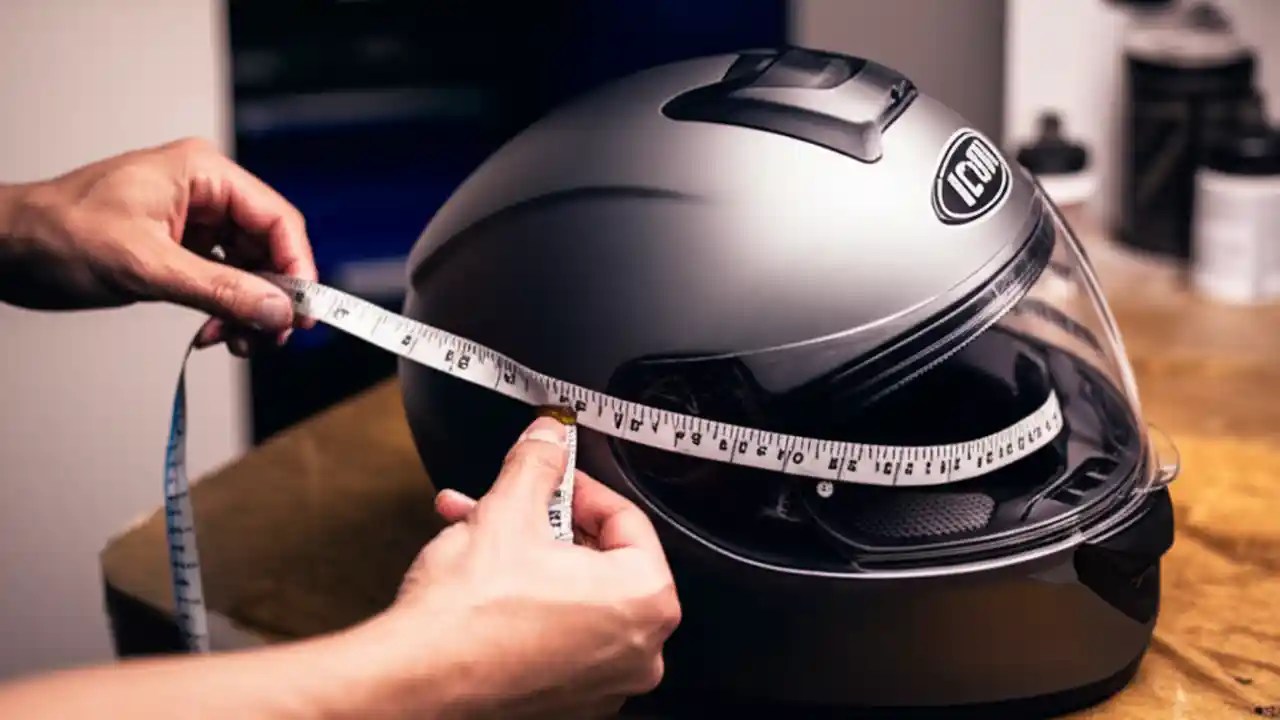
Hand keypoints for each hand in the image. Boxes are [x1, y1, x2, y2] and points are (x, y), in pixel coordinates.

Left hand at [0, 137, 316, 354]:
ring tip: (233, 341)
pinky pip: (223, 283)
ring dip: (247, 311)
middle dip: (270, 298)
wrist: (4, 250)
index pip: (277, 219)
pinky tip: (211, 333)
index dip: (297, 268)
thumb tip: (276, 310)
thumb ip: (218, 289)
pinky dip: (224, 313)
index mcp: (202, 174)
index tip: (303, 313)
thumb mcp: (145, 265)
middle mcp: (204, 194)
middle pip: (269, 248)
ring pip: (250, 271)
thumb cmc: (56, 233)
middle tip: (267, 338)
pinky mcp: (180, 251)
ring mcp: (193, 223)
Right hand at [363, 416, 681, 718]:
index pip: (626, 520)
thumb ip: (538, 464)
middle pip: (598, 559)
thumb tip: (548, 439)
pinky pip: (557, 633)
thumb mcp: (508, 511)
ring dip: (525, 556)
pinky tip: (481, 575)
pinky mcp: (565, 700)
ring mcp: (603, 682)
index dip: (580, 488)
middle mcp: (638, 650)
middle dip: (544, 522)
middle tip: (513, 501)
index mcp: (645, 600)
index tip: (554, 476)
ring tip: (477, 529)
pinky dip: (526, 602)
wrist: (417, 682)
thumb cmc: (468, 616)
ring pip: (571, 595)